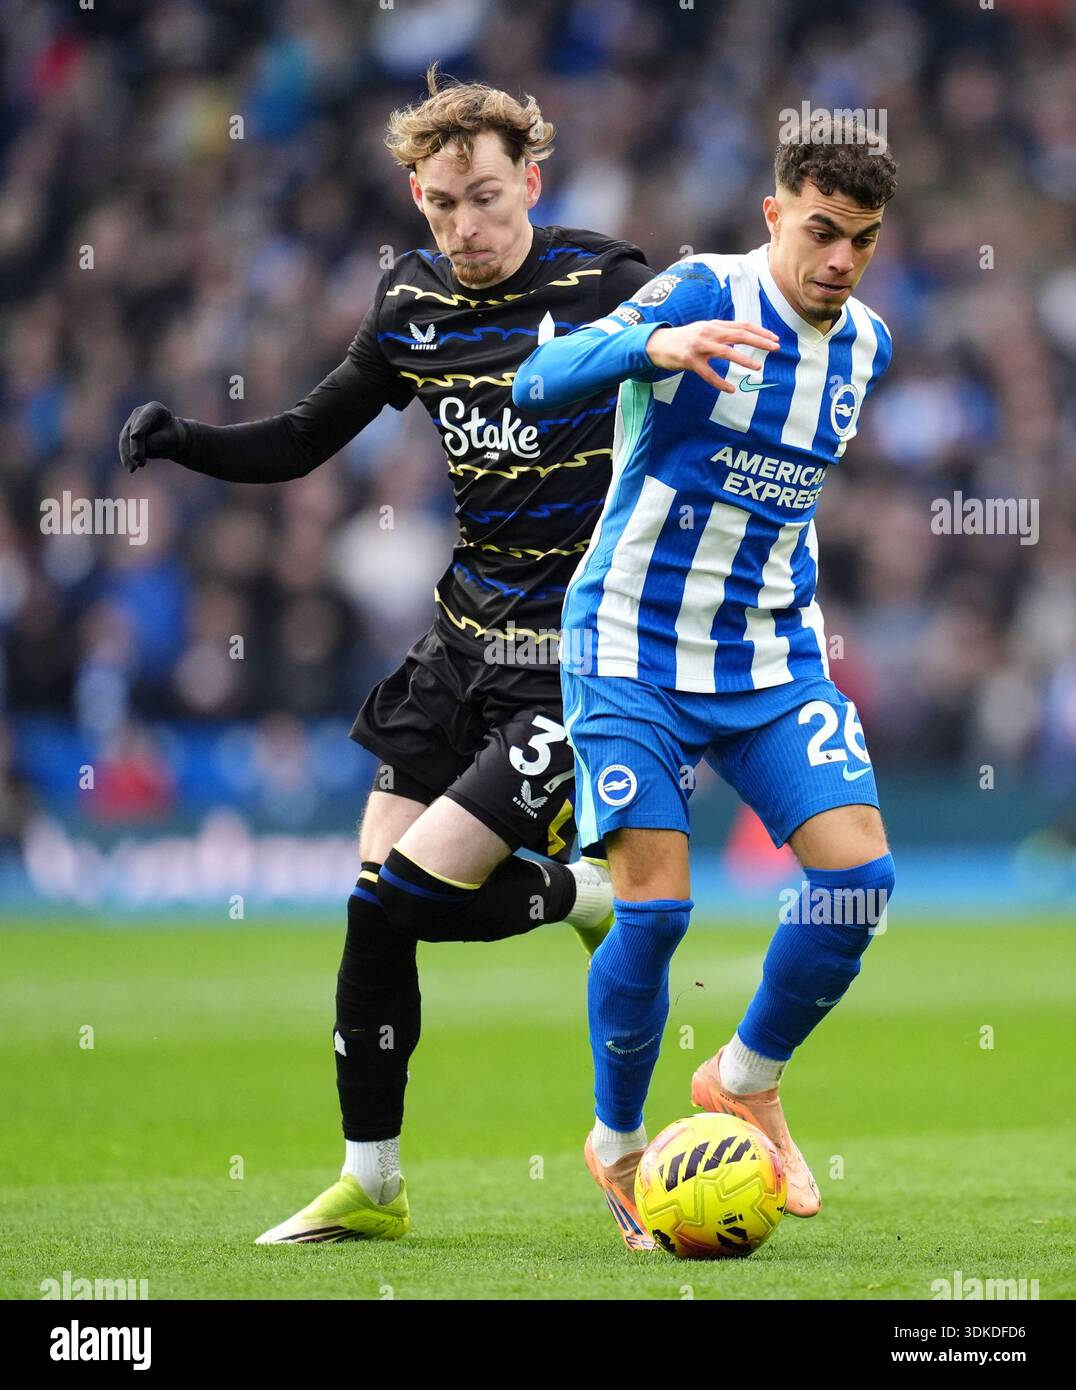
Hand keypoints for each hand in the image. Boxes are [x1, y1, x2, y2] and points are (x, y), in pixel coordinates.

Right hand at [118, 402, 186, 472]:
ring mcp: (131, 423)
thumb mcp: (173, 438)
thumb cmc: (174, 436)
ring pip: (125, 439)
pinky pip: (123, 447)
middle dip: (136, 447)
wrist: (170, 439)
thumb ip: (161, 440)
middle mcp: (139, 413)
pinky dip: (126, 458)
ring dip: (129, 454)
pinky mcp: (126, 435)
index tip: (135, 436)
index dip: (140, 426)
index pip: (146, 417)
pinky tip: (130, 468)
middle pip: (134, 430)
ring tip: (135, 468)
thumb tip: (146, 446)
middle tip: (140, 462)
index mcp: (154, 408)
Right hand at [645, 320, 779, 393]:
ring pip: (726, 352)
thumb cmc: (683, 339)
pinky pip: (708, 374)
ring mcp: (699, 346)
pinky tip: (731, 389)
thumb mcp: (703, 330)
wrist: (657, 343)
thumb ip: (721, 332)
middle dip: (759, 341)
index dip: (760, 331)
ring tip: (758, 367)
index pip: (742, 325)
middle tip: (775, 348)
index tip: (774, 338)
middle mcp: (708, 332)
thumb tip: (742, 334)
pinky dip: (720, 382)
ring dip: (744, 360)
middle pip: (739, 335)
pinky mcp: (690, 361)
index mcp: (714, 325)